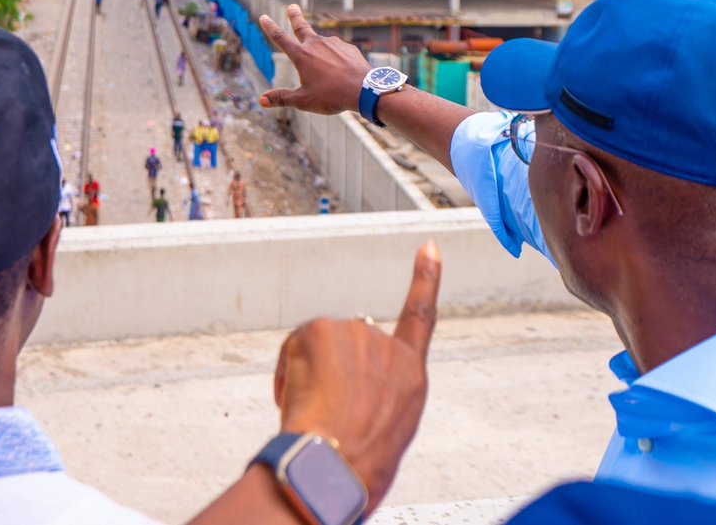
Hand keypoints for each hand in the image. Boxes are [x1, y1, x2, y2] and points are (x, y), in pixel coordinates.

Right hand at [259, 5, 369, 114]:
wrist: (364, 90)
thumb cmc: (331, 96)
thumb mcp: (303, 100)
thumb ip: (282, 98)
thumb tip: (261, 100)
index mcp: (301, 55)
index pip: (280, 38)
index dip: (270, 27)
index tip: (264, 17)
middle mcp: (316, 44)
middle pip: (302, 27)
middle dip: (295, 16)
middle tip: (292, 6)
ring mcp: (334, 43)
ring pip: (323, 45)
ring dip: (321, 53)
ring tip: (327, 74)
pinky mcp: (348, 48)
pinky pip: (339, 53)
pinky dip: (337, 60)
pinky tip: (342, 73)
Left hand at [272, 242, 441, 514]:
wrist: (336, 468)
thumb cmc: (356, 466)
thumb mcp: (385, 430)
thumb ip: (375, 393)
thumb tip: (344, 382)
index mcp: (411, 376)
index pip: (421, 316)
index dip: (425, 279)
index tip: (428, 249)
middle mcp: (388, 348)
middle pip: (348, 347)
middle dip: (331, 374)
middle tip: (326, 415)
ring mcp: (354, 333)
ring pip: (318, 349)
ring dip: (309, 376)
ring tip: (315, 415)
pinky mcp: (320, 329)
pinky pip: (293, 348)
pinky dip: (287, 374)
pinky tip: (296, 402)